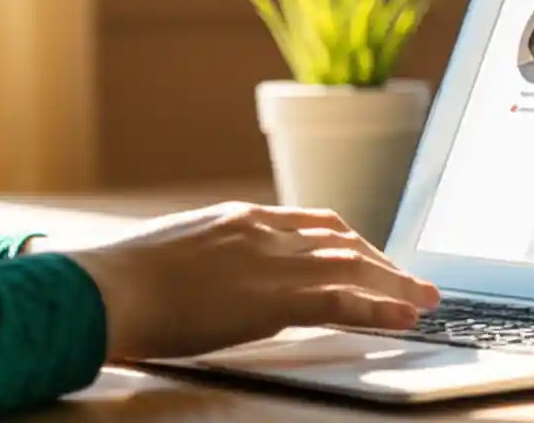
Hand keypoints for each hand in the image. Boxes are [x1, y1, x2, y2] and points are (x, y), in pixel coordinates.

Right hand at [43, 202, 440, 360]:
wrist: (105, 287)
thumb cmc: (123, 280)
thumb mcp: (175, 254)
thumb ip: (212, 257)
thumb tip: (221, 277)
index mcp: (242, 218)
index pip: (315, 223)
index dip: (352, 242)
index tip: (372, 257)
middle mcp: (265, 231)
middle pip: (344, 241)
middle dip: (384, 262)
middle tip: (415, 283)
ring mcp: (271, 260)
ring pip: (353, 266)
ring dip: (396, 283)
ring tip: (427, 300)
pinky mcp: (272, 296)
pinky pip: (342, 300)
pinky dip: (380, 307)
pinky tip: (406, 316)